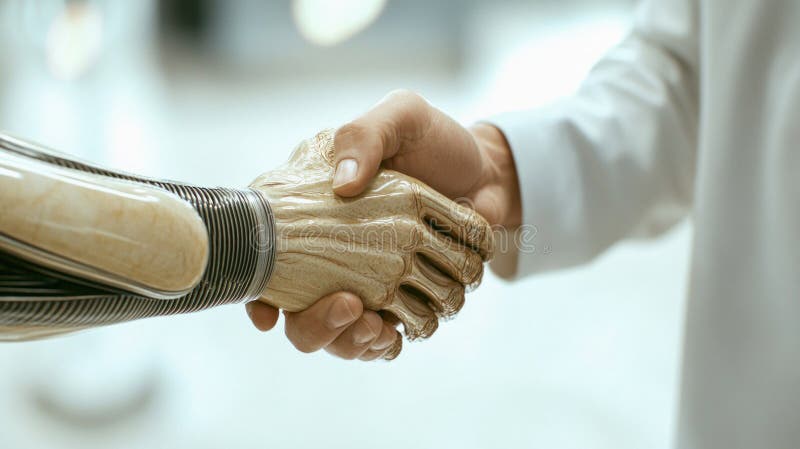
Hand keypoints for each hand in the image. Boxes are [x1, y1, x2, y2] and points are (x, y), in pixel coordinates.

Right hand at [247, 126, 493, 358]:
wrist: (487, 172)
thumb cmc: (435, 140)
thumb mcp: (401, 116)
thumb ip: (366, 136)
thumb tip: (344, 185)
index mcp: (318, 217)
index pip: (269, 262)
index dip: (259, 294)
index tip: (269, 312)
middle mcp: (336, 258)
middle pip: (302, 319)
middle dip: (318, 329)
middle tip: (349, 308)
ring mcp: (370, 284)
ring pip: (342, 339)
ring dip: (357, 341)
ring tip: (381, 325)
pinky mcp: (405, 301)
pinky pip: (385, 341)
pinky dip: (390, 343)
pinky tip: (405, 327)